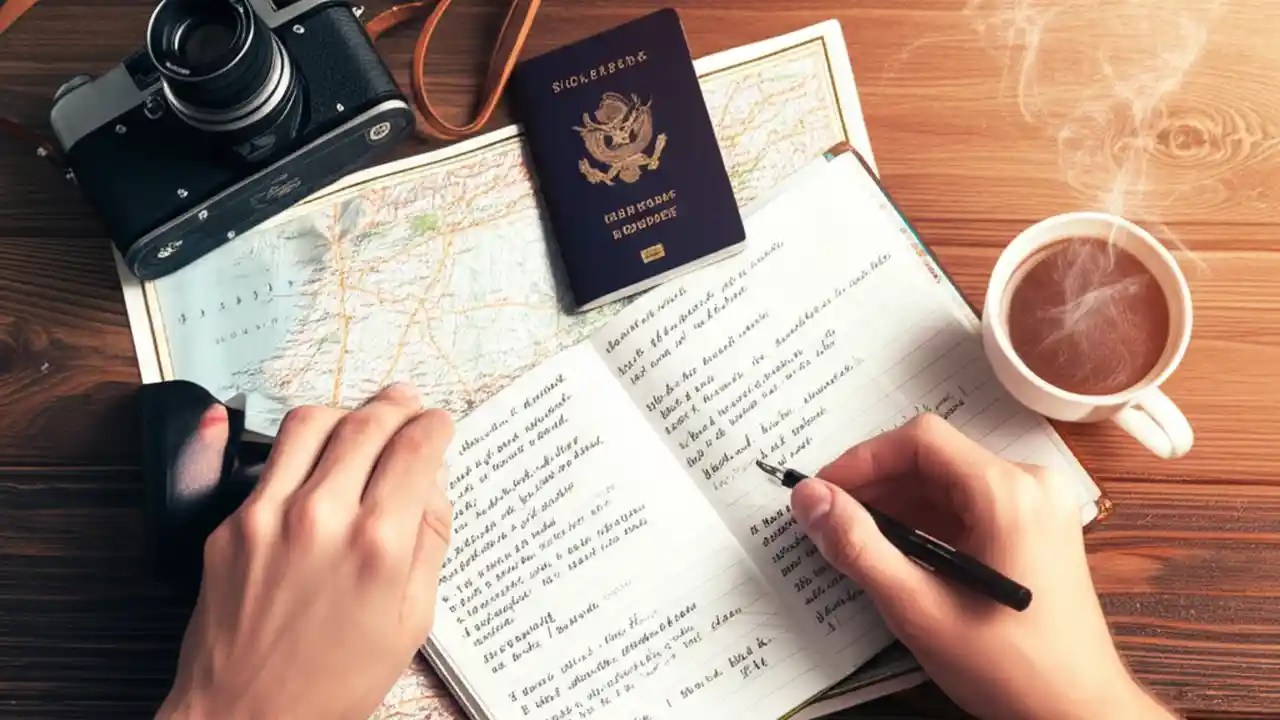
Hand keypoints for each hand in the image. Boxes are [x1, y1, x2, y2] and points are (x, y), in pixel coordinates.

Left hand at [157, 384, 453, 719]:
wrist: (247, 717)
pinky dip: (304, 447)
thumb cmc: (335, 682)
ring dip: (346, 411)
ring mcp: (269, 515)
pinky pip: (273, 461)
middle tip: (408, 405)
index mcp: (378, 544)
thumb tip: (432, 481)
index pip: (415, 448)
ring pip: (312, 423)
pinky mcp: (232, 524)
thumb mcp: (412, 620)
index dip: (435, 425)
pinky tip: (321, 461)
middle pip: (367, 423)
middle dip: (396, 405)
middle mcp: (323, 517)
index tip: (439, 423)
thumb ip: (429, 541)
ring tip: (363, 420)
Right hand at [790, 414, 1173, 719]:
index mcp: (1010, 494)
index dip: (862, 459)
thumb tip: (811, 499)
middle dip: (876, 484)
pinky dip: (926, 520)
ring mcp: (1037, 504)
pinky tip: (899, 554)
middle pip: (933, 457)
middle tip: (831, 519)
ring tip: (859, 541)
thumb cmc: (1014, 668)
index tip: (824, 490)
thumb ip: (859, 547)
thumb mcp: (919, 609)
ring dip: (898, 504)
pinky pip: (967, 503)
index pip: (921, 440)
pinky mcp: (1034, 525)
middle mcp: (1031, 485)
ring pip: (947, 480)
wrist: (1077, 711)